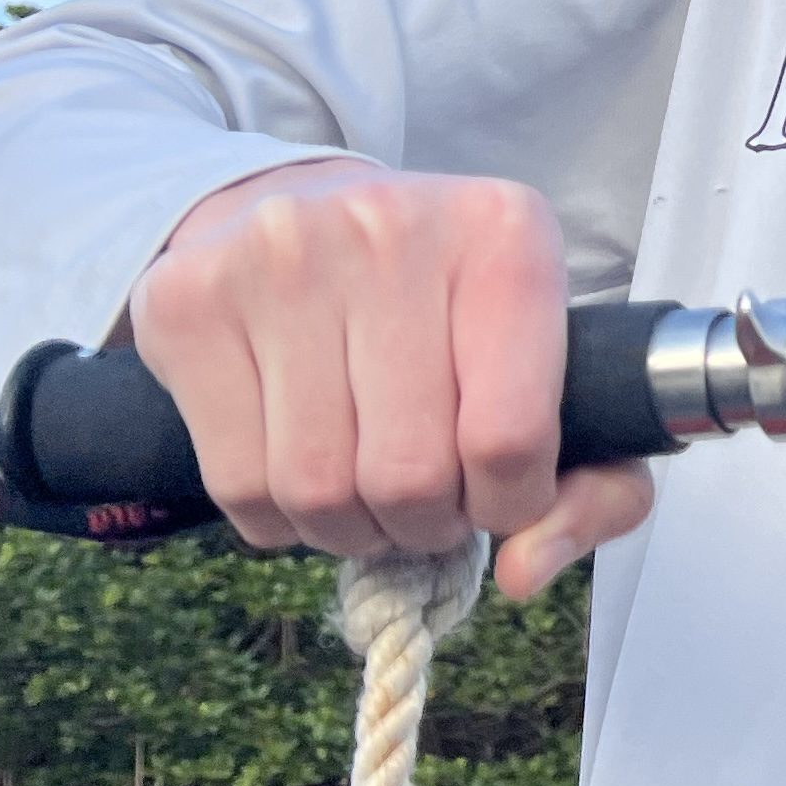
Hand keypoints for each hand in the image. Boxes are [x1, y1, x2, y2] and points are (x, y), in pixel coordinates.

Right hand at [126, 161, 656, 600]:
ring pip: (315, 490)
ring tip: (366, 486)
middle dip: (424, 523)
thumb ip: (597, 489)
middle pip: (407, 475)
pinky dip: (277, 519)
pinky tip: (299, 469)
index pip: (509, 436)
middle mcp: (390, 229)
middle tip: (425, 496)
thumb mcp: (558, 372)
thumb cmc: (449, 313)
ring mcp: (278, 258)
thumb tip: (527, 573)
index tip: (496, 494)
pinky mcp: (187, 303)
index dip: (507, 504)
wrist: (307, 212)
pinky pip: (237, 485)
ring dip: (350, 528)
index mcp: (507, 237)